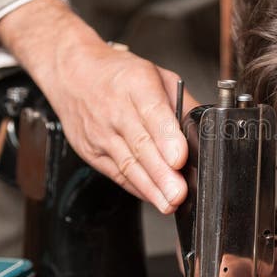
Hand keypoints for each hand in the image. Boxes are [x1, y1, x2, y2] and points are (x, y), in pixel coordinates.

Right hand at [0, 0, 197, 211]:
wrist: (72, 73)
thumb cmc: (118, 74)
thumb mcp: (156, 75)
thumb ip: (182, 102)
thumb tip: (203, 128)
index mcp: (136, 85)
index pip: (152, 114)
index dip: (166, 139)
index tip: (179, 158)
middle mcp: (115, 110)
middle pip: (141, 146)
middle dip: (162, 173)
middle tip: (179, 192)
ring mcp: (100, 133)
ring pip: (128, 165)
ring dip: (150, 187)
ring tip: (168, 203)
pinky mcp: (91, 152)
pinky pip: (117, 174)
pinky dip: (136, 188)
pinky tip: (152, 197)